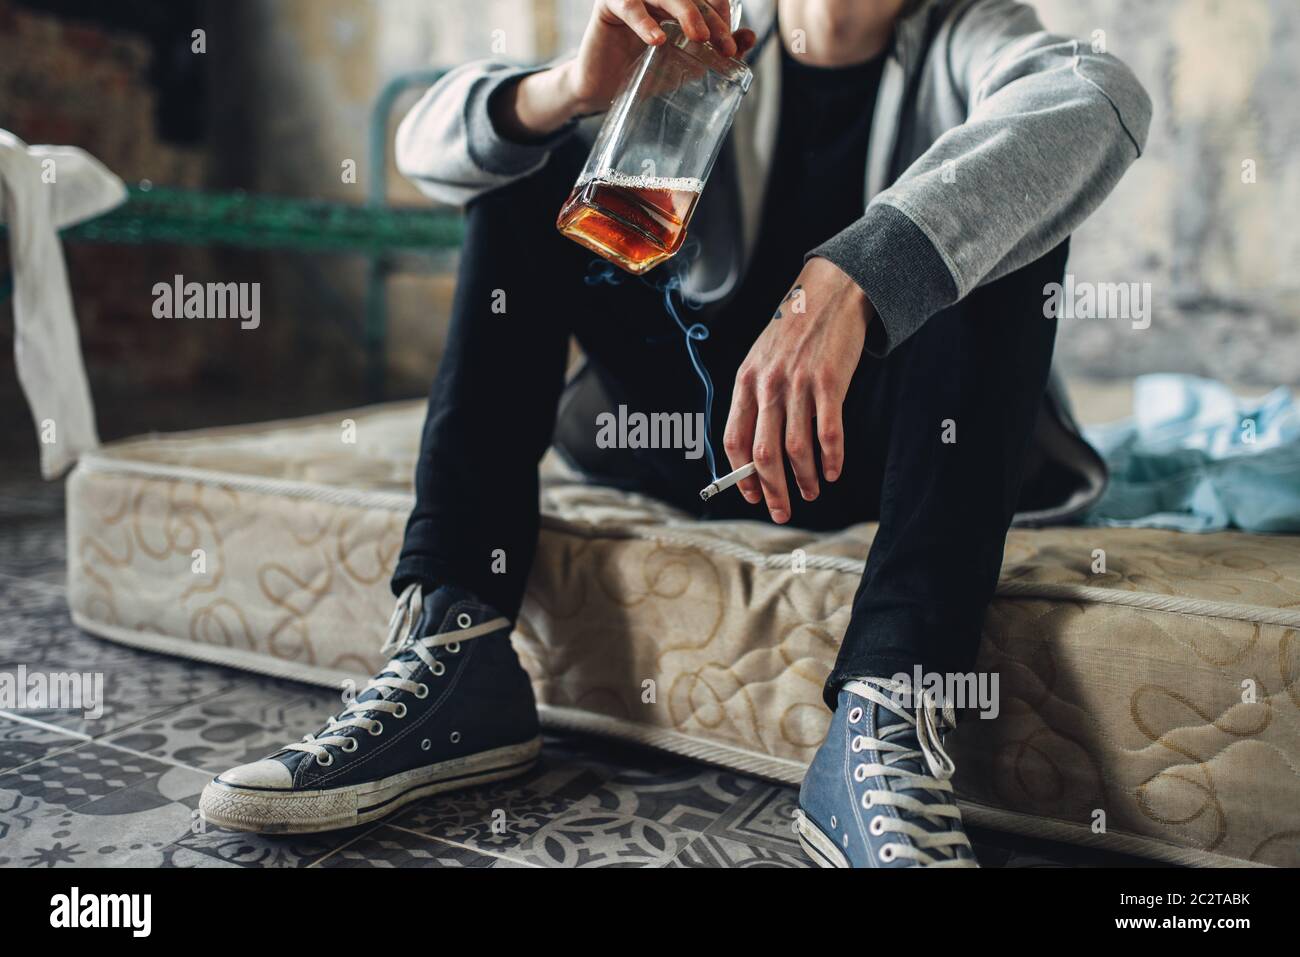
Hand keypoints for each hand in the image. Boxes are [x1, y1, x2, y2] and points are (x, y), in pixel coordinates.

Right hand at [567, 1, 754, 113]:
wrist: (604, 91)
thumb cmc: (646, 73)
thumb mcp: (688, 65)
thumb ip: (717, 50)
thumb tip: (750, 37)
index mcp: (677, 2)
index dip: (722, 17)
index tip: (731, 46)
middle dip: (710, 18)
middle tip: (721, 45)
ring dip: (685, 12)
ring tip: (697, 39)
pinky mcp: (609, 4)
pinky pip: (629, 5)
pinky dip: (644, 22)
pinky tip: (658, 40)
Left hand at [723, 257, 873, 522]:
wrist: (830, 291)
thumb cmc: (795, 329)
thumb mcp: (762, 358)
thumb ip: (756, 396)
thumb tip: (754, 445)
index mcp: (745, 381)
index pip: (733, 439)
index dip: (740, 474)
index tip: (750, 495)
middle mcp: (768, 386)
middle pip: (763, 454)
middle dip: (772, 490)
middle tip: (781, 511)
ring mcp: (799, 385)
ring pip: (796, 449)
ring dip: (805, 479)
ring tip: (812, 492)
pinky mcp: (830, 382)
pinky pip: (828, 432)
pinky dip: (831, 458)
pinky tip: (834, 471)